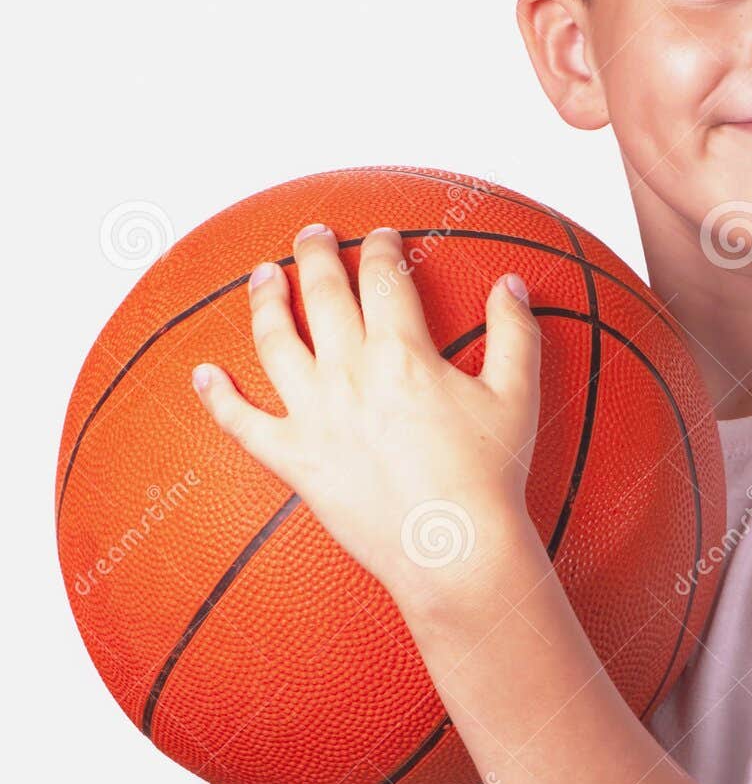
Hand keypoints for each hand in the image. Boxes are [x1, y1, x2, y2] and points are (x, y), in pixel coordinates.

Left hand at [191, 224, 541, 608]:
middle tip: (312, 234)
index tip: (382, 236)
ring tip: (261, 276)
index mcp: (403, 352)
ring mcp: (314, 416)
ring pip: (274, 340)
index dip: (383, 248)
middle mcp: (350, 374)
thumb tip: (510, 283)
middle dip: (314, 253)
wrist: (455, 549)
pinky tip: (203, 374)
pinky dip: (217, 397)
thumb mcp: (516, 396)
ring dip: (264, 300)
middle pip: (322, 293)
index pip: (384, 277)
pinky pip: (241, 424)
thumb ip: (514, 332)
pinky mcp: (294, 460)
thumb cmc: (491, 477)